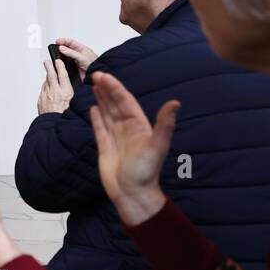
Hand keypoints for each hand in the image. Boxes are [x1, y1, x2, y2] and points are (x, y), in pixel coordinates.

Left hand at [37, 57, 74, 114]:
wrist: (54, 125)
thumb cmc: (66, 115)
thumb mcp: (74, 102)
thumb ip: (70, 92)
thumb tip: (67, 84)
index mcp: (66, 92)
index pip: (63, 75)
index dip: (60, 67)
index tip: (59, 61)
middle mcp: (55, 92)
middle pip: (51, 75)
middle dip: (49, 67)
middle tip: (47, 61)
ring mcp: (46, 96)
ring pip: (46, 83)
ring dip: (47, 77)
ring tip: (48, 71)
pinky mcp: (41, 100)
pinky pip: (43, 90)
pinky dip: (45, 87)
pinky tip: (47, 86)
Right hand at [56, 37, 97, 80]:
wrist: (95, 75)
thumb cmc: (94, 65)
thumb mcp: (82, 57)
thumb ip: (71, 53)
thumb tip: (62, 48)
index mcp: (81, 49)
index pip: (71, 42)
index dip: (64, 41)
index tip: (57, 41)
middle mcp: (78, 54)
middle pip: (67, 48)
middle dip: (61, 47)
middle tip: (55, 47)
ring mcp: (75, 61)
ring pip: (66, 56)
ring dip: (61, 55)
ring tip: (56, 54)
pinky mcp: (73, 67)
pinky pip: (66, 63)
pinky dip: (62, 63)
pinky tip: (59, 63)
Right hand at [89, 71, 176, 225]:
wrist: (132, 194)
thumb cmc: (146, 171)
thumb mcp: (157, 146)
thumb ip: (165, 124)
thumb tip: (175, 102)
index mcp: (139, 125)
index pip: (125, 101)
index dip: (114, 88)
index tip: (104, 76)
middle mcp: (127, 129)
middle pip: (115, 104)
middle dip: (106, 90)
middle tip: (96, 75)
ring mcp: (116, 138)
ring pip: (107, 114)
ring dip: (101, 100)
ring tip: (94, 86)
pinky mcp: (105, 147)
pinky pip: (100, 128)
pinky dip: (96, 118)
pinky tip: (93, 108)